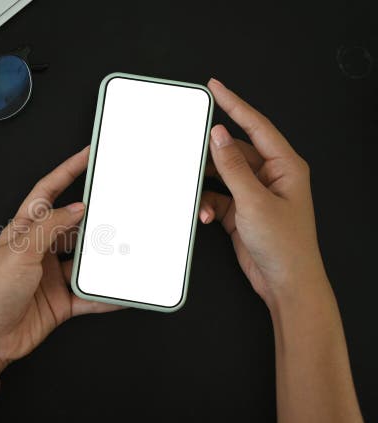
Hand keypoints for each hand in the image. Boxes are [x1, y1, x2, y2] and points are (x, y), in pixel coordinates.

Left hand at [0, 147, 121, 376]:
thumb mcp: (20, 251)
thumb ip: (51, 227)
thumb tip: (77, 208)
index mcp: (23, 231)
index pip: (48, 192)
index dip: (67, 171)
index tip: (87, 155)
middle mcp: (39, 250)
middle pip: (74, 225)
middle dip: (96, 216)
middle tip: (121, 205)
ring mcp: (52, 275)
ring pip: (86, 260)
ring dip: (105, 257)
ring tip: (129, 247)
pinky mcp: (61, 301)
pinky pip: (90, 294)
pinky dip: (106, 294)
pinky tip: (122, 290)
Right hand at [200, 79, 329, 310]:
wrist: (286, 283)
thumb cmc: (285, 245)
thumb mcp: (254, 201)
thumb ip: (232, 166)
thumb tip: (217, 135)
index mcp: (286, 166)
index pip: (256, 125)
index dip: (234, 104)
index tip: (214, 87)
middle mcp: (272, 176)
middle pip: (234, 151)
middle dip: (210, 155)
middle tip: (187, 146)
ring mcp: (256, 194)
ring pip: (222, 176)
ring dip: (206, 186)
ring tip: (192, 189)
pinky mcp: (243, 211)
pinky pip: (218, 198)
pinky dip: (209, 205)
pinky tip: (206, 215)